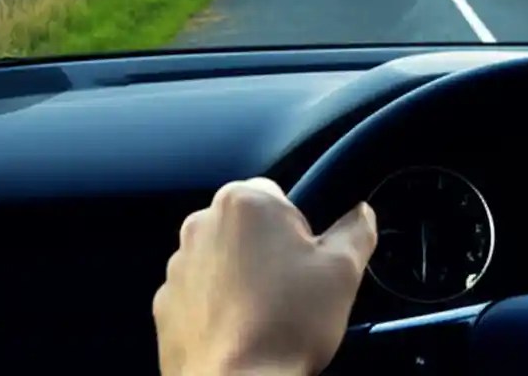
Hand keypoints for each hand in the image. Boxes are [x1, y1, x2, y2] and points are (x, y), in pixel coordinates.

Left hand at [154, 178, 377, 375]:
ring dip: (241, 278)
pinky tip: (241, 332)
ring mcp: (179, 265)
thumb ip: (356, 230)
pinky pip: (199, 294)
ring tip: (266, 315)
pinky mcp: (166, 303)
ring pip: (222, 260)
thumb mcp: (342, 270)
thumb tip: (361, 215)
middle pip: (246, 227)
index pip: (278, 195)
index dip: (299, 229)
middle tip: (291, 289)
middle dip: (268, 251)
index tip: (306, 260)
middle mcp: (202, 225)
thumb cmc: (286, 325)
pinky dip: (217, 307)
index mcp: (244, 202)